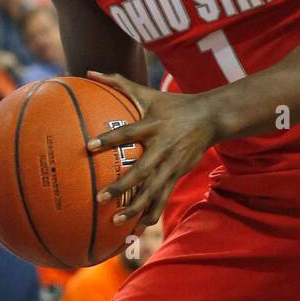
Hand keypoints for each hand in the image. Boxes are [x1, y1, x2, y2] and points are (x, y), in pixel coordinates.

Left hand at [86, 71, 219, 229]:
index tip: (89, 145)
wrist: (210, 119)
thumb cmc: (172, 104)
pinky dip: (150, 214)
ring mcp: (171, 165)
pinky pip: (162, 199)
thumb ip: (118, 83)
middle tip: (100, 197)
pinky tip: (135, 229)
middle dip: (121, 186)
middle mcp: (162, 148)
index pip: (128, 132)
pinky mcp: (177, 176)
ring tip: (116, 220)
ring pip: (152, 191)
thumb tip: (90, 71)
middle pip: (141, 171)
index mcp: (153, 126)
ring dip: (135, 207)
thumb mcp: (147, 92)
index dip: (109, 139)